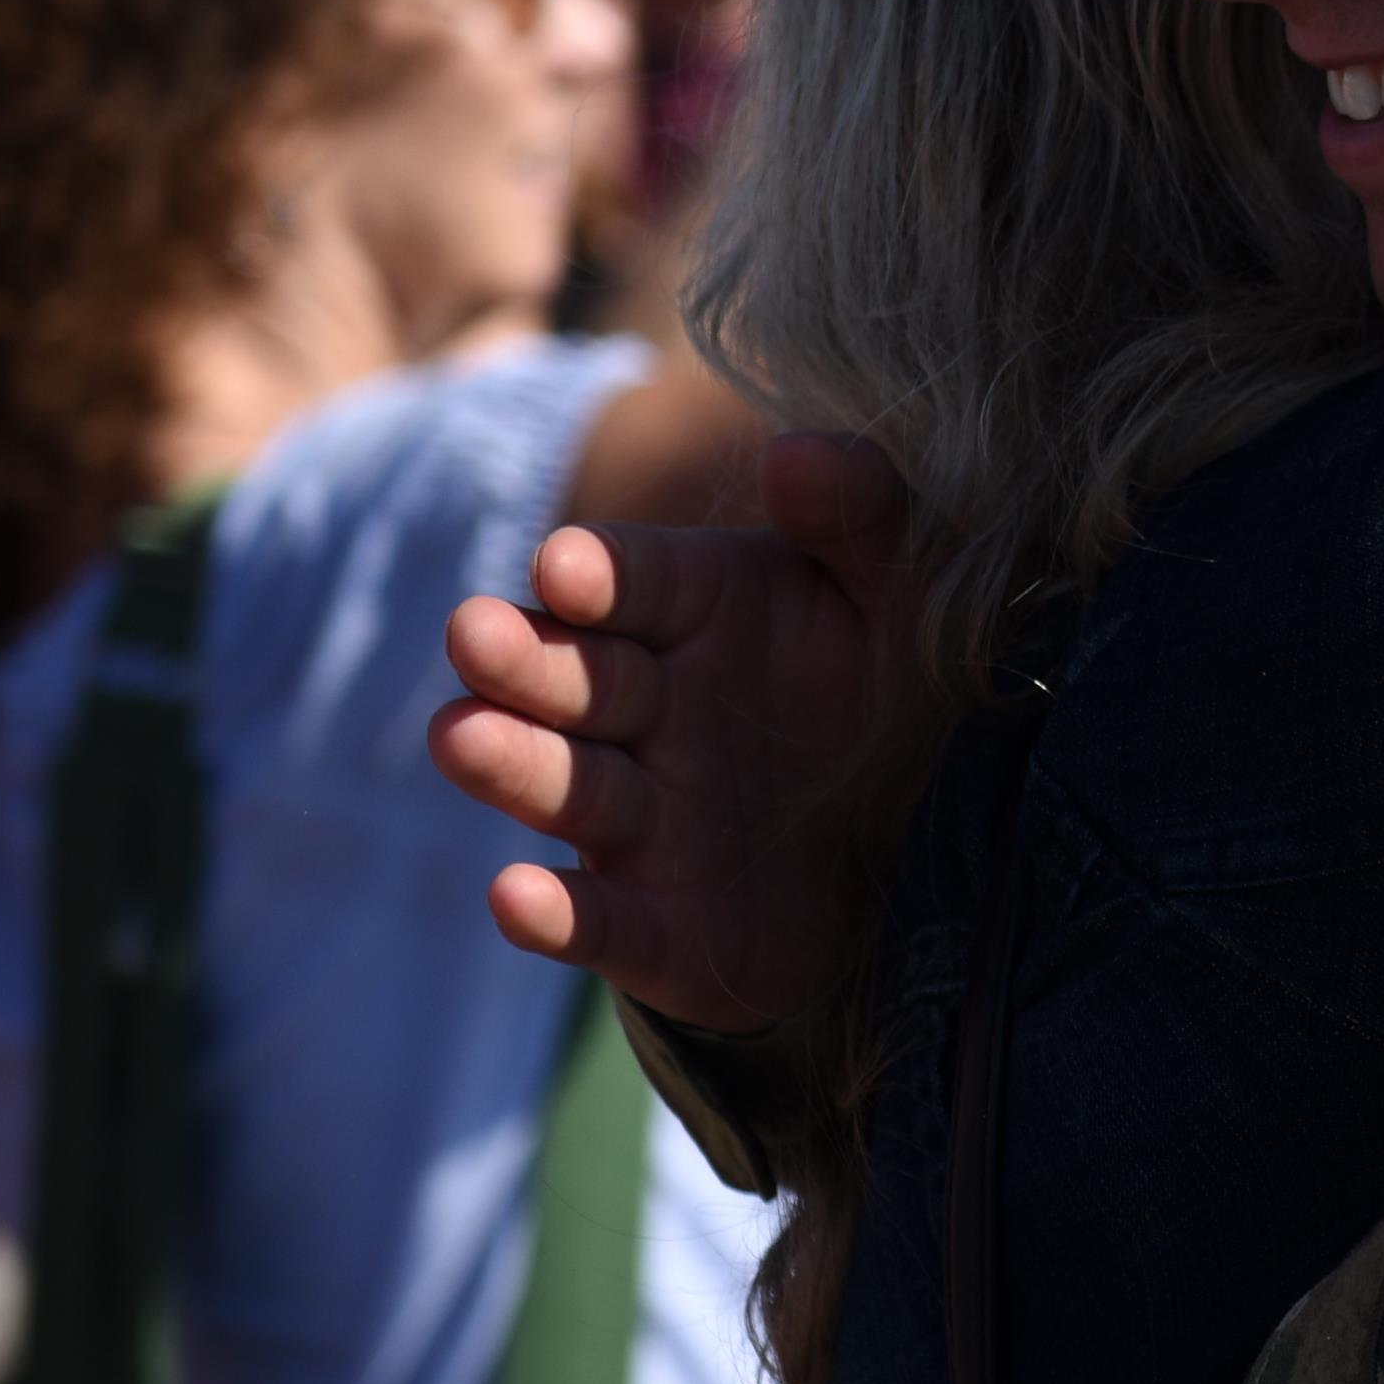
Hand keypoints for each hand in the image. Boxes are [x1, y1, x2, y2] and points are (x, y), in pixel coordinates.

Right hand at [433, 430, 915, 1033]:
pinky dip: (557, 918)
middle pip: (573, 678)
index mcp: (690, 611)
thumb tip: (797, 454)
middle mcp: (645, 709)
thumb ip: (859, 513)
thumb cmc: (886, 693)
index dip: (599, 575)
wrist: (923, 850)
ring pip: (565, 787)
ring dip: (511, 766)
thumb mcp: (898, 593)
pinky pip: (602, 926)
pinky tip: (514, 900)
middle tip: (472, 633)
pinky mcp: (656, 930)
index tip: (566, 566)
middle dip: (522, 659)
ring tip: (460, 738)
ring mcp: (642, 820)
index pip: (629, 580)